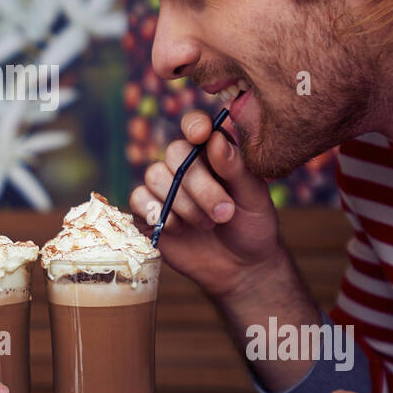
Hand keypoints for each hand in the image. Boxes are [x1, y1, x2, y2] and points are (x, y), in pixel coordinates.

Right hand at [129, 108, 281, 297]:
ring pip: (155, 176)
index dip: (194, 125)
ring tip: (207, 225)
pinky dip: (157, 212)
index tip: (200, 135)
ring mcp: (164, 188)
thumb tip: (215, 139)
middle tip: (224, 213)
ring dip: (183, 203)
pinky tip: (179, 228)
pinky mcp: (148, 212)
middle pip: (174, 154)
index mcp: (213, 153)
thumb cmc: (252, 226)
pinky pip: (138, 199)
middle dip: (199, 185)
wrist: (241, 267)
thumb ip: (236, 167)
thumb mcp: (254, 197)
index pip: (196, 126)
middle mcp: (185, 165)